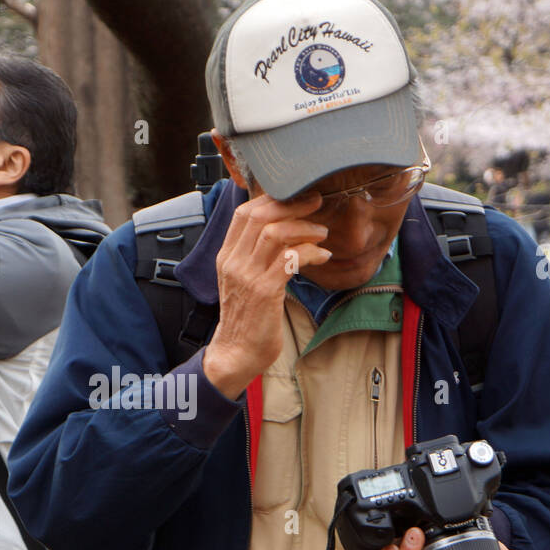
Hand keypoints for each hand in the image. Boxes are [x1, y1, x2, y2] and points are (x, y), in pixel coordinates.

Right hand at [202, 191, 328, 398]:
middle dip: (293, 205)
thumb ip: (255, 256)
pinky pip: (289, 259)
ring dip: (304, 228)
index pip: (244, 213)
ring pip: (275, 233)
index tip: (296, 196)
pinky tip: (323, 255)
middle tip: (316, 204)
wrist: (236, 353)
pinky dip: (310, 252)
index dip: (272, 199)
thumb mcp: (242, 280)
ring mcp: (247, 276)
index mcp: (226, 256)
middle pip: (260, 216)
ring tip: (322, 232)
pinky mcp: (264, 291)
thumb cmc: (246, 318)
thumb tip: (283, 232)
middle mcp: (233, 262)